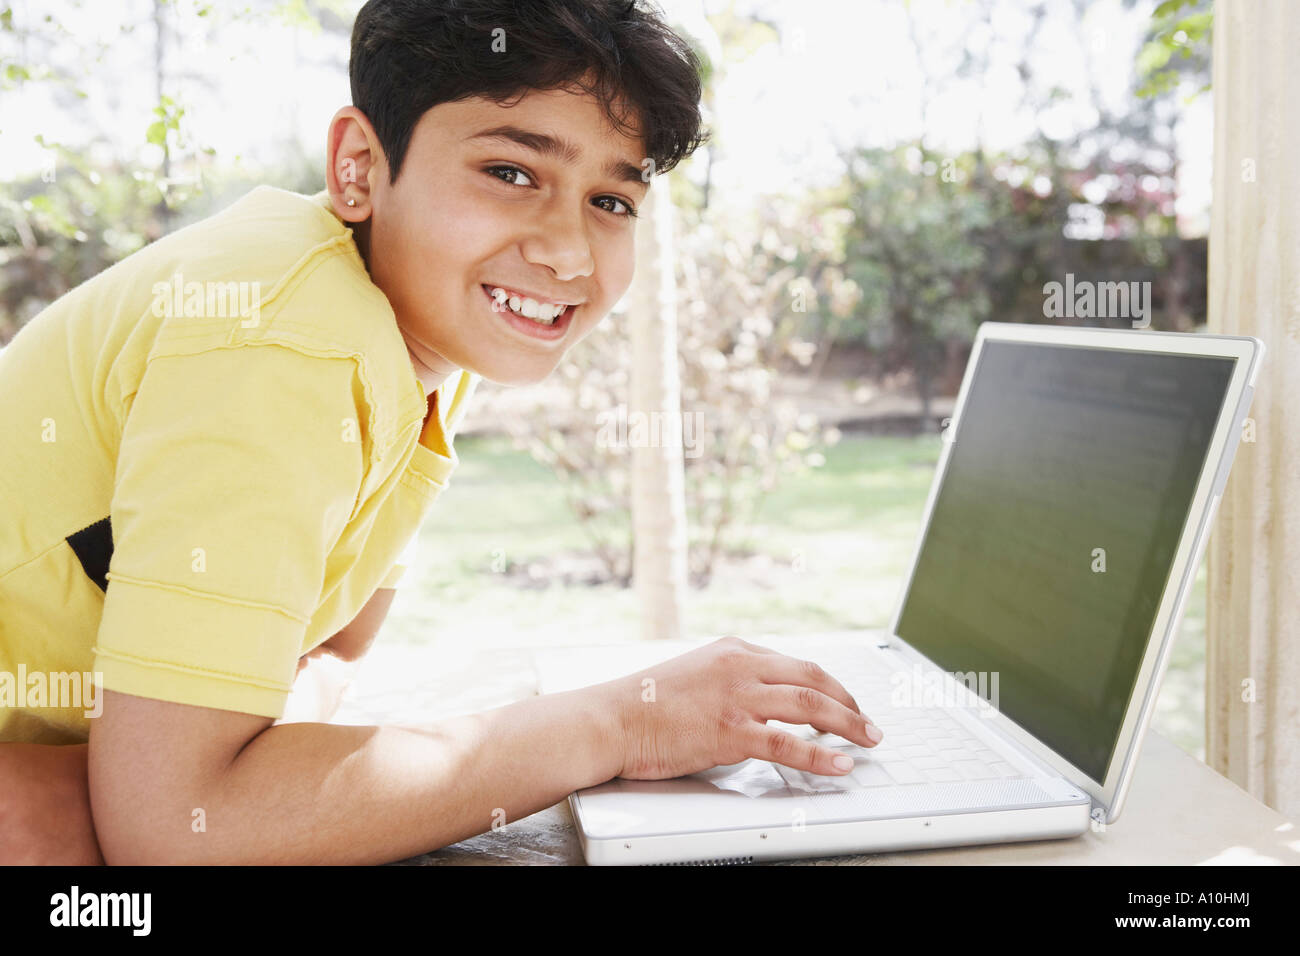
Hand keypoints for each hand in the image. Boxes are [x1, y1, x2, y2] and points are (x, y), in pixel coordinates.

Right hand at [607, 635, 882, 780]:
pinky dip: (820, 754)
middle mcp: (740, 666)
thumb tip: (762, 706)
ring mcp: (736, 696)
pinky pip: (787, 743)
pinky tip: (839, 763)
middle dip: (849, 701)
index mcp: (733, 650)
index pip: (796, 664)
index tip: (846, 703)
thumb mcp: (696, 674)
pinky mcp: (729, 729)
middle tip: (869, 723)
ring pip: (810, 704)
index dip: (829, 685)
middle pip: (813, 678)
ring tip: (868, 740)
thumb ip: (731, 682)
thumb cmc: (645, 704)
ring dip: (848, 723)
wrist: (612, 718)